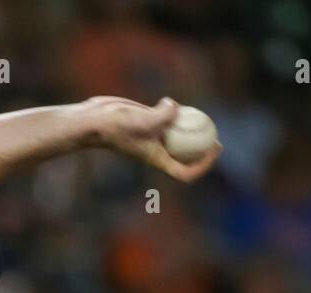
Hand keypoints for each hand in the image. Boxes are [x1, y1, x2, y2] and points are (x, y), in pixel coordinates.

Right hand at [76, 96, 220, 181]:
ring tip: (201, 117)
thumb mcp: (144, 120)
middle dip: (202, 149)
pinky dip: (173, 114)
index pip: (184, 172)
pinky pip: (165, 122)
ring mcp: (151, 138)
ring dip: (188, 130)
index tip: (213, 149)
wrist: (94, 121)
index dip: (203, 165)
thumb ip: (165, 114)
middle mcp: (156, 151)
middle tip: (215, 135)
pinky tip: (174, 103)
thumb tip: (175, 106)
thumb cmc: (116, 126)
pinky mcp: (146, 124)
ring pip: (176, 138)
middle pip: (185, 157)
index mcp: (157, 159)